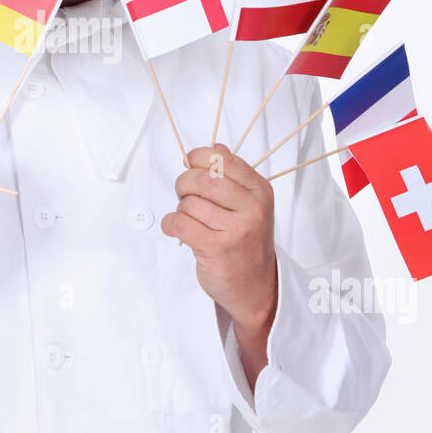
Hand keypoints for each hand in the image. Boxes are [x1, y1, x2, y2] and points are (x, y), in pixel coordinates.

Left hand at [160, 143, 276, 335]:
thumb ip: (233, 175)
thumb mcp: (249, 205)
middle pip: (202, 179)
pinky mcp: (216, 249)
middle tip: (184, 194)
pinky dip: (171, 224)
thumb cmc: (247, 243)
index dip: (198, 158)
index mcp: (260, 191)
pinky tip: (178, 230)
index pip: (223, 159)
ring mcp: (236, 229)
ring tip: (190, 220)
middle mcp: (252, 208)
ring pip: (189, 203)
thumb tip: (216, 146)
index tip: (190, 164)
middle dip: (184, 184)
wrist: (255, 286)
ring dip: (180, 210)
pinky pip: (180, 224)